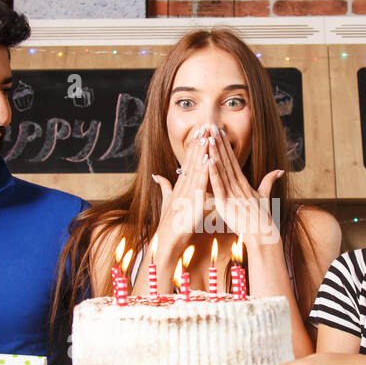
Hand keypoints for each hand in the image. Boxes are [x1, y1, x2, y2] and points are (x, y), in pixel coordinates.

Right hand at [150, 125, 212, 275]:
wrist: (168, 238)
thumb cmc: (170, 223)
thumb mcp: (167, 202)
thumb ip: (164, 187)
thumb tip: (157, 176)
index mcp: (180, 184)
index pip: (188, 162)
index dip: (193, 146)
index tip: (199, 132)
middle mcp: (183, 185)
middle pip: (192, 160)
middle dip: (198, 143)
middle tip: (204, 126)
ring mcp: (187, 192)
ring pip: (195, 168)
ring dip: (201, 152)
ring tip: (207, 136)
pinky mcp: (192, 201)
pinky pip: (199, 183)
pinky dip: (204, 171)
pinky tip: (208, 160)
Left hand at [205, 127, 282, 244]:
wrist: (263, 235)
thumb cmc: (262, 218)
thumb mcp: (265, 197)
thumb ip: (269, 182)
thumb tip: (279, 170)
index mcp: (243, 183)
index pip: (233, 161)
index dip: (226, 146)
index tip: (219, 132)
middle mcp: (237, 185)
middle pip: (226, 160)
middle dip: (218, 143)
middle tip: (211, 126)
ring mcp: (232, 193)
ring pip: (221, 170)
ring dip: (214, 153)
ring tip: (208, 137)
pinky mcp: (226, 203)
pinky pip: (218, 186)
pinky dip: (214, 174)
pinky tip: (208, 161)